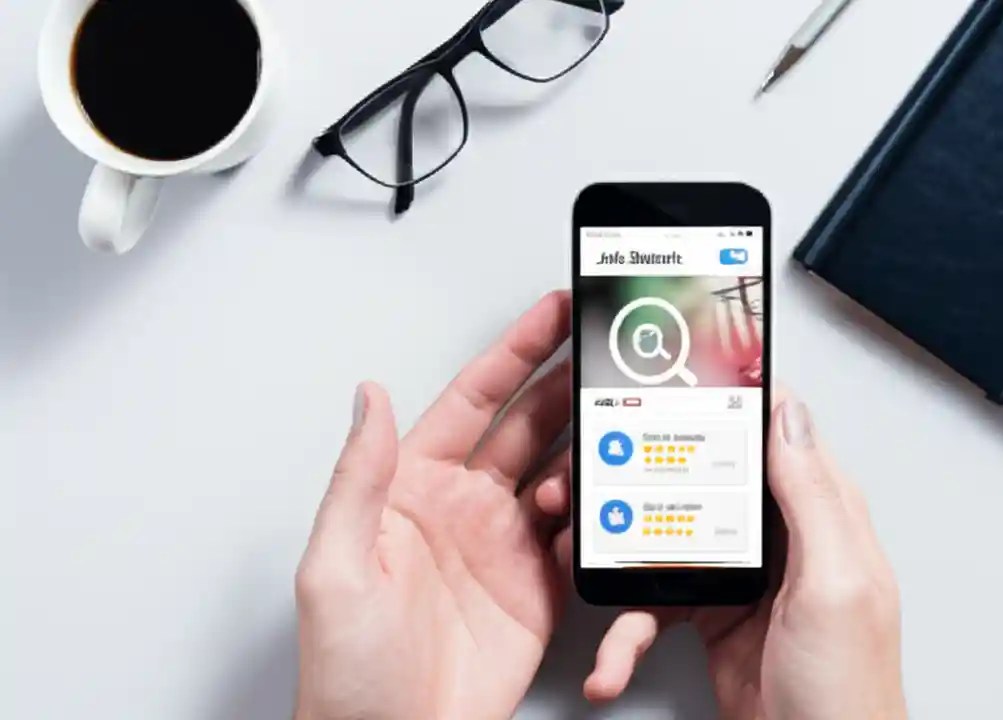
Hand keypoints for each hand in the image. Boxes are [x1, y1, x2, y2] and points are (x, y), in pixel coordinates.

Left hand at [294, 292, 574, 719]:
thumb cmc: (348, 674)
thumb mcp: (336, 568)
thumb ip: (360, 478)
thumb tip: (367, 397)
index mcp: (412, 488)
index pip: (472, 401)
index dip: (514, 353)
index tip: (550, 315)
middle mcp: (464, 508)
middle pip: (528, 425)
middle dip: (568, 382)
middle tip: (609, 349)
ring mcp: (506, 547)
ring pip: (561, 472)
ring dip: (591, 446)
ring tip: (620, 425)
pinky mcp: (541, 589)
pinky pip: (582, 534)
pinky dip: (603, 512)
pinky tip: (616, 497)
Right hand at [579, 398, 906, 719]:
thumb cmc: (847, 692)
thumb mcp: (834, 583)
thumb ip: (811, 497)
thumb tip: (790, 415)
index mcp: (821, 515)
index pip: (775, 432)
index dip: (731, 399)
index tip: (679, 376)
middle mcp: (782, 539)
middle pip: (705, 480)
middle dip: (647, 479)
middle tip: (600, 474)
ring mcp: (744, 579)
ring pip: (668, 540)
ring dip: (622, 559)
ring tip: (586, 564)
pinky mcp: (711, 618)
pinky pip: (655, 606)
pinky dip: (627, 634)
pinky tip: (614, 656)